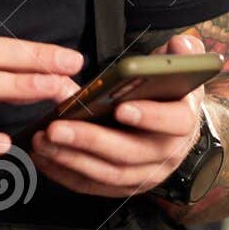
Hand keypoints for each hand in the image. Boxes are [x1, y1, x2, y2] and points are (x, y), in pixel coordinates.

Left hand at [27, 33, 207, 198]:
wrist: (174, 124)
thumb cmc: (171, 92)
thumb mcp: (183, 65)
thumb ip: (184, 51)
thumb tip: (180, 45)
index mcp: (183, 120)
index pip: (174, 122)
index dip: (149, 116)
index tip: (121, 108)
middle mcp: (168, 153)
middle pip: (130, 153)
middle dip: (90, 141)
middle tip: (57, 127)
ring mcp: (146, 173)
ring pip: (109, 173)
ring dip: (72, 159)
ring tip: (43, 141)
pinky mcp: (124, 184)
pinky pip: (94, 185)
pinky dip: (66, 174)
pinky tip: (44, 158)